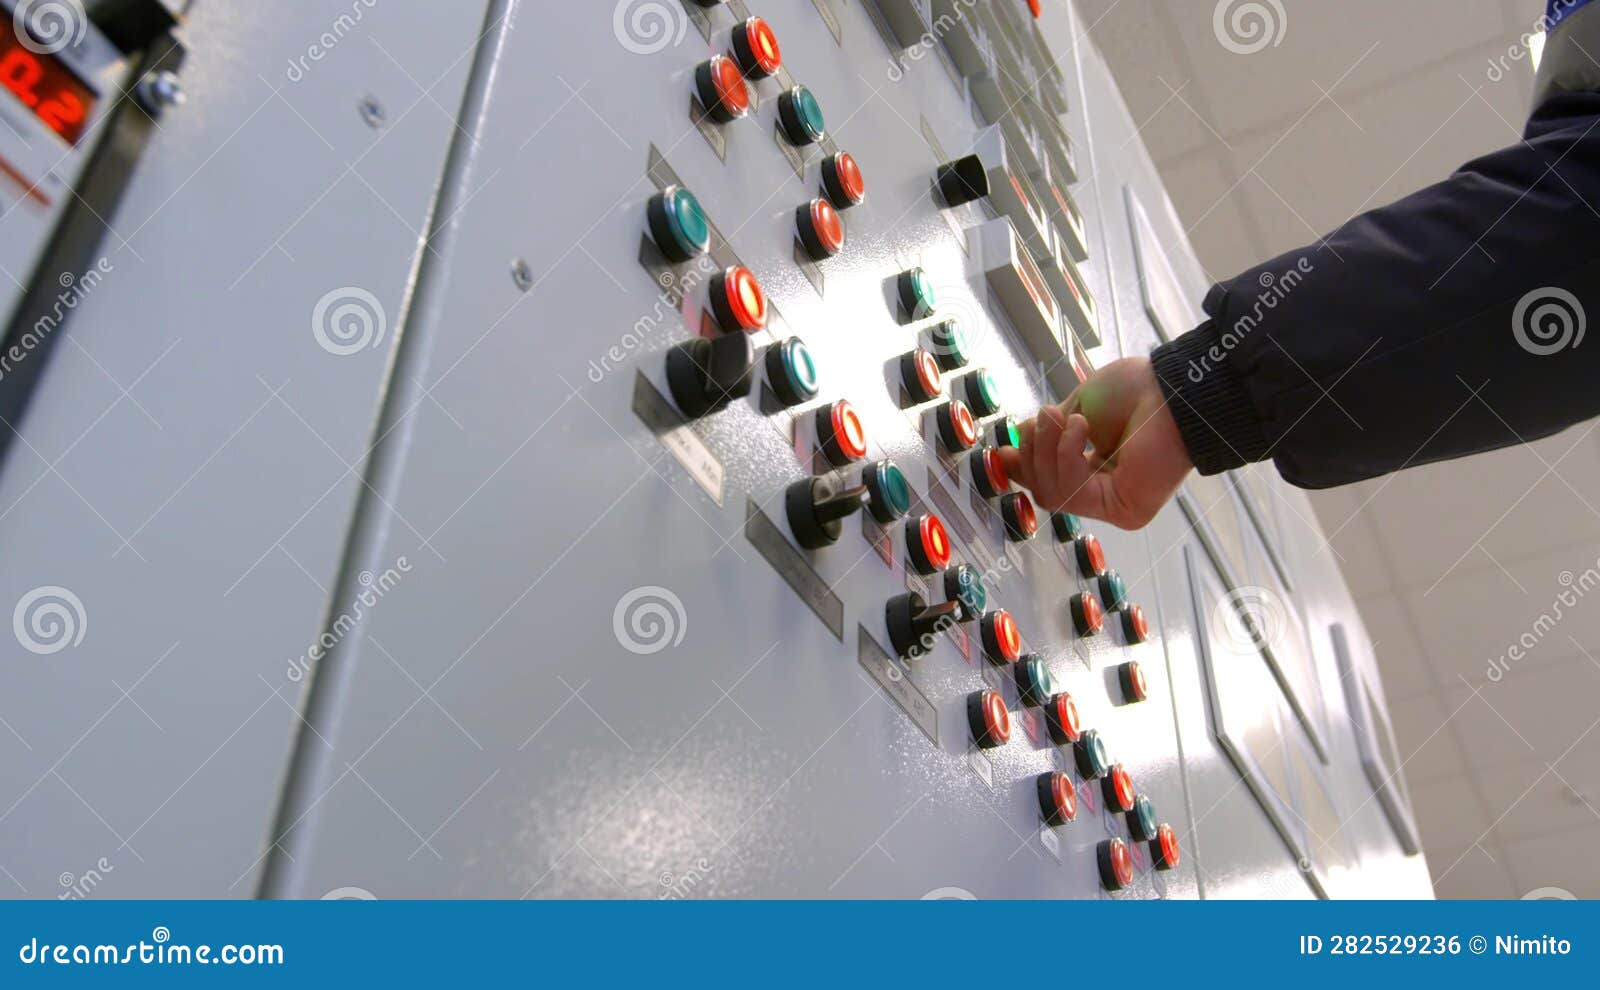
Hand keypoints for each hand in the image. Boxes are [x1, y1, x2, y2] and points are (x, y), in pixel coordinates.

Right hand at [996, 357, 1191, 528]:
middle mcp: (1102, 492)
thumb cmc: (1133, 391)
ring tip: (1067, 417)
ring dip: (1050, 450)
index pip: (1045, 480)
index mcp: (1091, 469)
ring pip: (1054, 495)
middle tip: (1044, 418)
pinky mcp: (1123, 509)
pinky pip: (1074, 492)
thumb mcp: (1073, 411)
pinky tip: (1080, 427)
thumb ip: (1044, 438)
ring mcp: (1113, 505)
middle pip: (1044, 491)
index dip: (1021, 467)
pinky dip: (1068, 455)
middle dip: (1033, 453)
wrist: (1172, 386)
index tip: (1002, 450)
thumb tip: (1003, 457)